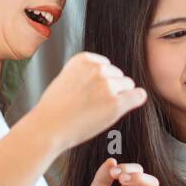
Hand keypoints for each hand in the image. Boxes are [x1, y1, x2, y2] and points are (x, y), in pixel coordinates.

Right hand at [29, 53, 146, 151]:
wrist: (48, 127)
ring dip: (119, 97)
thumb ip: (87, 73)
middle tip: (92, 105)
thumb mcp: (67, 78)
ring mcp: (107, 85)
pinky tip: (128, 105)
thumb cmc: (55, 108)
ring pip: (128, 86)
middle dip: (111, 89)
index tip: (87, 93)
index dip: (100, 81)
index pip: (106, 65)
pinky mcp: (115, 103)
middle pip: (118, 75)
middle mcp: (97, 68)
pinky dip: (136, 99)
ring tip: (99, 110)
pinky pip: (138, 95)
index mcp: (84, 59)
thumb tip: (112, 74)